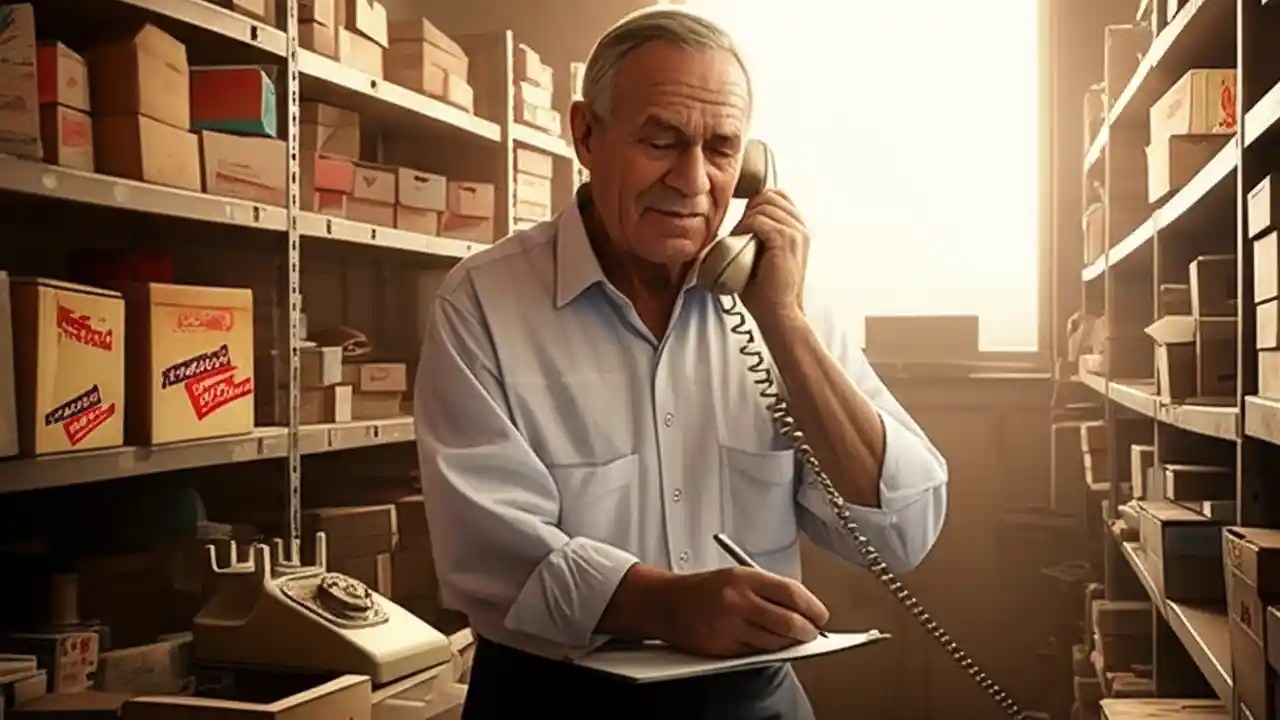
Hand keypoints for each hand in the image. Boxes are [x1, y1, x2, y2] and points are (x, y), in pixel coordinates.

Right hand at [655, 567, 829, 657]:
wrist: (666, 603)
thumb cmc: (703, 589)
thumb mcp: (737, 577)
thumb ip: (768, 590)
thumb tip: (802, 608)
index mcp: (745, 578)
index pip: (792, 593)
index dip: (813, 607)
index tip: (821, 615)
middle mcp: (738, 601)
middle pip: (789, 622)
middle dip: (807, 632)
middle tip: (812, 633)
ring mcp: (730, 626)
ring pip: (775, 642)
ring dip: (789, 644)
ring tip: (792, 639)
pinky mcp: (722, 647)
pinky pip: (756, 653)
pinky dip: (767, 650)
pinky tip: (768, 643)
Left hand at [732, 189, 809, 323]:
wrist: (779, 313)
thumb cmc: (768, 290)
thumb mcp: (766, 255)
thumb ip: (761, 234)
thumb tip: (741, 220)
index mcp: (799, 229)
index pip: (778, 196)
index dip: (757, 204)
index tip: (745, 225)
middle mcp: (800, 227)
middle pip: (769, 195)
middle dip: (750, 210)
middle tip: (740, 235)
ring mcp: (795, 232)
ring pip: (762, 205)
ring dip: (745, 221)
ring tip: (740, 242)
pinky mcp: (784, 239)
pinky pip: (758, 220)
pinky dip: (744, 229)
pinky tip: (740, 245)